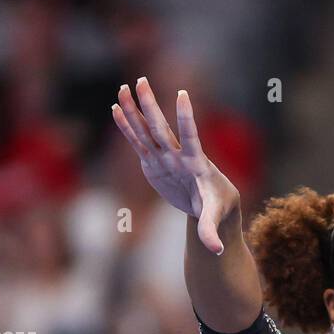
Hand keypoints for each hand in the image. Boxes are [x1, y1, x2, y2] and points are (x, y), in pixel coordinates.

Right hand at [111, 77, 239, 254]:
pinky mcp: (153, 163)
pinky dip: (127, 126)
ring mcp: (164, 157)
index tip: (183, 95)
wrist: (210, 203)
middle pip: (161, 128)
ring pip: (146, 130)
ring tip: (123, 87)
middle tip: (141, 81)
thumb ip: (211, 231)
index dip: (187, 118)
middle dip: (151, 106)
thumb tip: (216, 251)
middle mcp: (178, 155)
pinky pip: (138, 141)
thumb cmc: (216, 205)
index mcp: (195, 163)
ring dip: (135, 110)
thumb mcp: (214, 217)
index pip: (191, 136)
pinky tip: (116, 109)